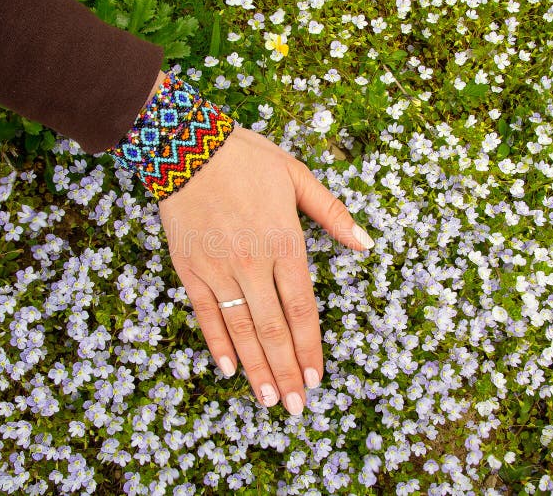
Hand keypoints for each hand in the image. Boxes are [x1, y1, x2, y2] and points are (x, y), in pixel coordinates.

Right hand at [158, 126, 373, 415]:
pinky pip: (206, 314)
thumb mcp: (298, 176)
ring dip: (257, 369)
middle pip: (274, 330)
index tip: (318, 379)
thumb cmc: (247, 158)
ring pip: (241, 330)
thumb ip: (334, 214)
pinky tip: (229, 370)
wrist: (185, 144)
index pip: (304, 309)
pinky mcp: (189, 269)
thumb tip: (367, 244)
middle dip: (287, 372)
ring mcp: (219, 270)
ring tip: (268, 401)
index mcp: (285, 243)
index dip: (312, 348)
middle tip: (297, 408)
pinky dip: (217, 344)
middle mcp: (253, 264)